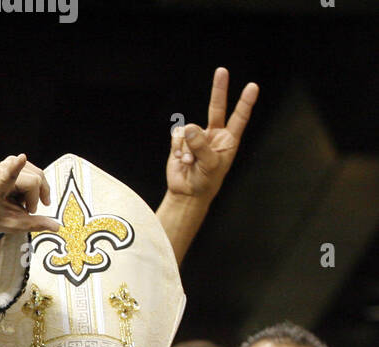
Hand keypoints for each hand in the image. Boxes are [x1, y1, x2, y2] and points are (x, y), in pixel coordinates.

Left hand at [0, 154, 59, 236]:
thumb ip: (35, 225)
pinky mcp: (12, 160)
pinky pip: (36, 171)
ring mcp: (6, 163)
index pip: (8, 177)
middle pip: (34, 180)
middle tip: (29, 209)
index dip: (16, 167)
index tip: (22, 158)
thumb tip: (57, 227)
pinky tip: (25, 193)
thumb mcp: (15, 225)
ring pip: (38, 175)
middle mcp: (0, 172)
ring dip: (36, 191)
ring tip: (23, 200)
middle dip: (36, 197)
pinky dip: (35, 185)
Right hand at [165, 67, 258, 204]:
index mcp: (228, 140)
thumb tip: (189, 127)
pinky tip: (181, 159)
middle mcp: (214, 134)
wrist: (186, 192)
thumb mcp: (210, 165)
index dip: (245, 102)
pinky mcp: (181, 141)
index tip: (253, 86)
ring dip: (187, 147)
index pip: (239, 117)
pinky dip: (177, 148)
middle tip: (222, 71)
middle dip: (219, 89)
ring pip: (190, 129)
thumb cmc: (205, 181)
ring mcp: (197, 136)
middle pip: (217, 107)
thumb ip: (201, 145)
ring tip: (189, 162)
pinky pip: (178, 136)